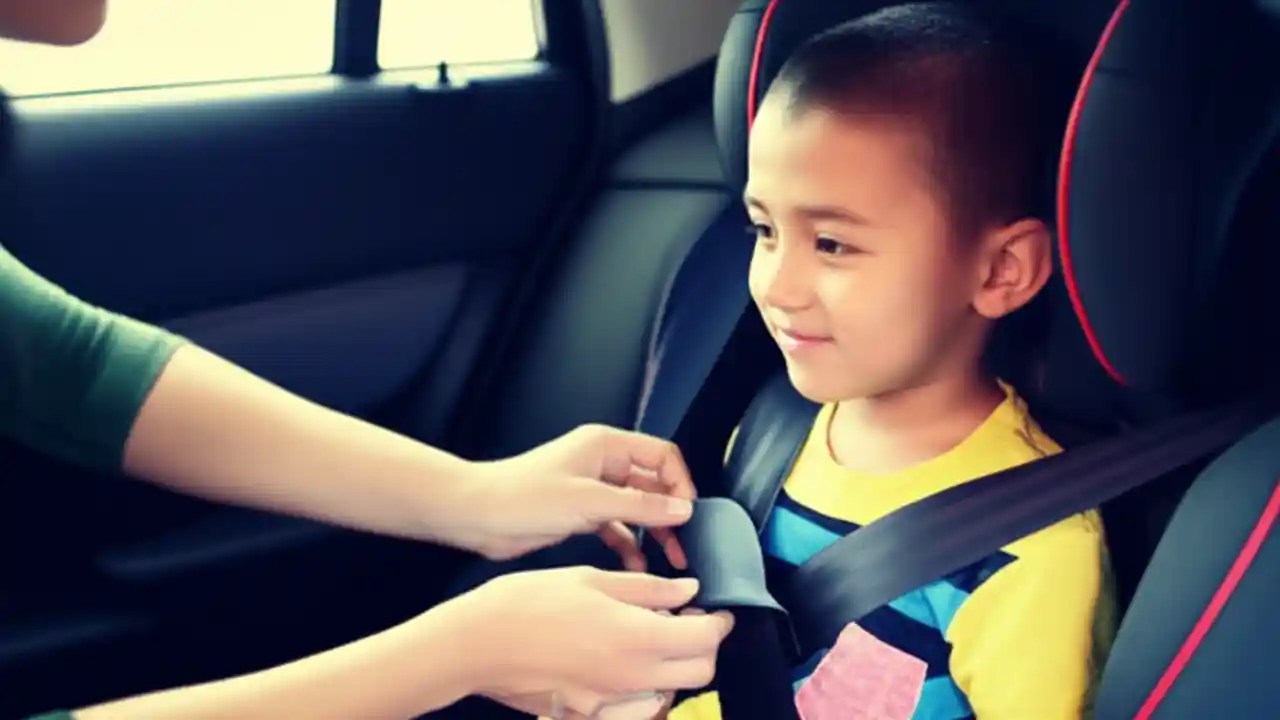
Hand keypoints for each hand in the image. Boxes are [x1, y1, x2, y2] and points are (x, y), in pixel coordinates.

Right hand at [443, 567, 732, 717]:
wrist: (478, 643)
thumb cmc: (530, 601)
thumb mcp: (592, 579)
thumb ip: (648, 588)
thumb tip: (688, 590)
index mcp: (639, 637)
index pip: (706, 638)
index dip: (718, 621)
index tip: (714, 608)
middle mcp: (634, 677)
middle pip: (699, 672)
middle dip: (704, 646)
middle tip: (688, 619)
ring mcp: (613, 702)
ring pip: (671, 691)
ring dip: (675, 666)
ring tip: (653, 635)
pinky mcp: (593, 714)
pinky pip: (637, 706)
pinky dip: (645, 686)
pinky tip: (624, 661)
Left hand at [465, 424, 696, 569]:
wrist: (478, 515)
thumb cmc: (524, 496)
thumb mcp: (589, 501)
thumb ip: (639, 506)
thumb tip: (683, 509)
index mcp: (606, 446)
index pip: (661, 456)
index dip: (679, 483)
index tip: (688, 513)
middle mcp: (602, 464)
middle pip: (653, 484)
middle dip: (671, 513)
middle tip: (686, 543)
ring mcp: (592, 490)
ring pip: (637, 510)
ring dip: (654, 533)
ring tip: (671, 560)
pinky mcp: (581, 514)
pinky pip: (617, 528)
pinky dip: (629, 545)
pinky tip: (638, 566)